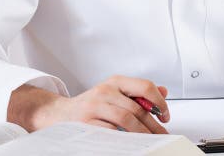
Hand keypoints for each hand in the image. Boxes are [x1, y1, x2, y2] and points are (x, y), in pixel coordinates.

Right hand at [8, 75, 169, 132]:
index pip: (145, 86)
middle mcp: (105, 90)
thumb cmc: (91, 105)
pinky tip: (130, 142)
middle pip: (137, 108)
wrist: (57, 113)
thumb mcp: (114, 92)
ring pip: (126, 119)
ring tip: (149, 140)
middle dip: (153, 124)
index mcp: (116, 81)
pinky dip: (123, 137)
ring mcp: (94, 106)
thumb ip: (138, 92)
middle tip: (162, 134)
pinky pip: (110, 131)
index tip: (166, 116)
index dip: (159, 102)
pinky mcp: (86, 122)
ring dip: (141, 132)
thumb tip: (164, 92)